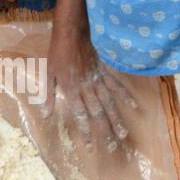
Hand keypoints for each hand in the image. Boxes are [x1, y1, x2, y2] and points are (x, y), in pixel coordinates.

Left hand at [41, 11, 137, 150]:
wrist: (71, 31)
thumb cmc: (57, 52)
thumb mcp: (48, 73)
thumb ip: (48, 95)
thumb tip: (45, 115)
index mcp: (71, 89)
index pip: (79, 115)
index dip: (85, 132)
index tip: (91, 147)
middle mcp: (86, 87)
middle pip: (97, 113)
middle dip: (104, 132)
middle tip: (113, 148)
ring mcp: (97, 79)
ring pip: (109, 103)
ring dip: (116, 119)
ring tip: (123, 135)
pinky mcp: (105, 71)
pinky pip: (116, 86)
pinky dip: (125, 96)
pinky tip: (134, 107)